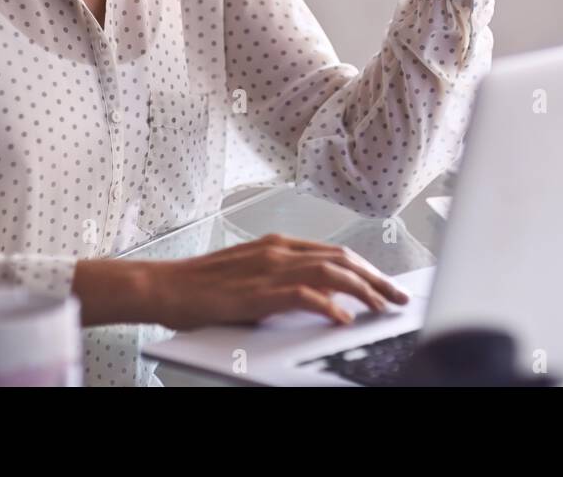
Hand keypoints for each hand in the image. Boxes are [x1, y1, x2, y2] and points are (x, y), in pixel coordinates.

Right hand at [74, 233, 410, 329]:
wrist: (164, 286)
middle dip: (376, 279)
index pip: (335, 252)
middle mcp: (278, 250)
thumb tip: (321, 295)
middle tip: (398, 298)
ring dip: (362, 290)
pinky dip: (328, 305)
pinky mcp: (258, 290)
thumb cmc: (202, 286)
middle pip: (342, 258)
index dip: (366, 268)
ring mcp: (269, 268)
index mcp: (277, 244)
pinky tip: (343, 318)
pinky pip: (303, 294)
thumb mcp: (250, 274)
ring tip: (382, 309)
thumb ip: (282, 278)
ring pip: (331, 271)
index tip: (386, 285)